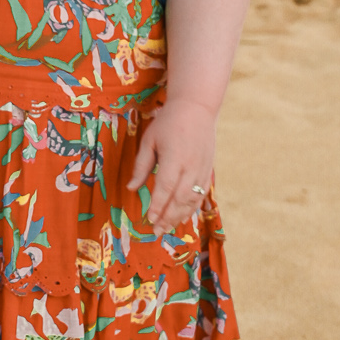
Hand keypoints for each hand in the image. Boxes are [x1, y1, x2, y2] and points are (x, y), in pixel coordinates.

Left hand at [126, 97, 216, 231]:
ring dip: (180, 216)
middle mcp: (190, 167)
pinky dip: (192, 207)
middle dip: (167, 217)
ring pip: (192, 200)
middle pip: (179, 199)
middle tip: (156, 231)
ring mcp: (202, 170)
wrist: (197, 108)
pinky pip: (201, 194)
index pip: (165, 188)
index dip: (157, 206)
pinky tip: (183, 216)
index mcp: (174, 159)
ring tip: (168, 228)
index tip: (149, 219)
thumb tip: (131, 188)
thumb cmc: (169, 122)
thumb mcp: (150, 140)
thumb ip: (141, 165)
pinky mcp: (208, 170)